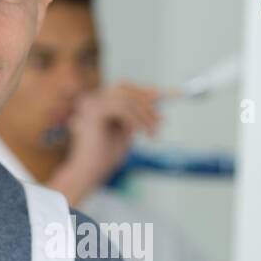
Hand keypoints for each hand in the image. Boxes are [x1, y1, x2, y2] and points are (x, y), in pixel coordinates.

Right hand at [48, 82, 161, 203]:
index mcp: (99, 102)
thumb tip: (157, 96)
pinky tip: (143, 133)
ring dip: (144, 115)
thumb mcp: (128, 128)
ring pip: (126, 99)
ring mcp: (92, 104)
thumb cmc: (108, 155)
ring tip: (153, 132)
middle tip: (160, 121)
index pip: (124, 88)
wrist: (91, 172)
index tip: (168, 95)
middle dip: (146, 103)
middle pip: (125, 88)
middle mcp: (93, 99)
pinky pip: (122, 109)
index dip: (145, 91)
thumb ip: (138, 112)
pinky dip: (136, 120)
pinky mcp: (94, 112)